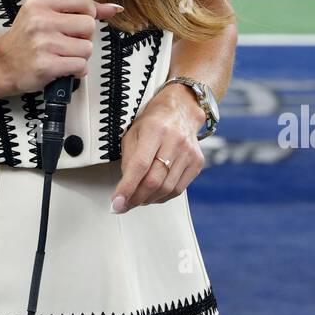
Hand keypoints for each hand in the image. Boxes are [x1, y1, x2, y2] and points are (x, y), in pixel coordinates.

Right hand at [0, 0, 124, 96]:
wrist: (2, 65)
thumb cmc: (25, 40)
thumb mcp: (44, 14)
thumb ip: (78, 9)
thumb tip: (113, 8)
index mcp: (39, 2)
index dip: (87, 12)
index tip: (77, 21)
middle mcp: (40, 20)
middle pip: (89, 24)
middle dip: (84, 37)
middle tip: (67, 41)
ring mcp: (43, 43)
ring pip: (88, 48)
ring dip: (80, 55)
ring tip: (63, 55)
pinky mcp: (47, 65)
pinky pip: (81, 66)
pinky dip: (76, 70)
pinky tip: (62, 66)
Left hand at [110, 82, 205, 212]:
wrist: (181, 110)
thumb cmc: (154, 121)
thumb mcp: (133, 133)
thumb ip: (128, 159)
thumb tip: (125, 187)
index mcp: (155, 130)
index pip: (139, 165)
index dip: (127, 187)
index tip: (117, 203)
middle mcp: (174, 141)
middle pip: (154, 180)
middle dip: (136, 198)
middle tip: (125, 204)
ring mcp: (188, 152)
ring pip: (166, 188)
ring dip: (149, 199)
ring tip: (138, 199)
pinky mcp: (197, 162)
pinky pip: (179, 189)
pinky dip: (163, 197)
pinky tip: (154, 195)